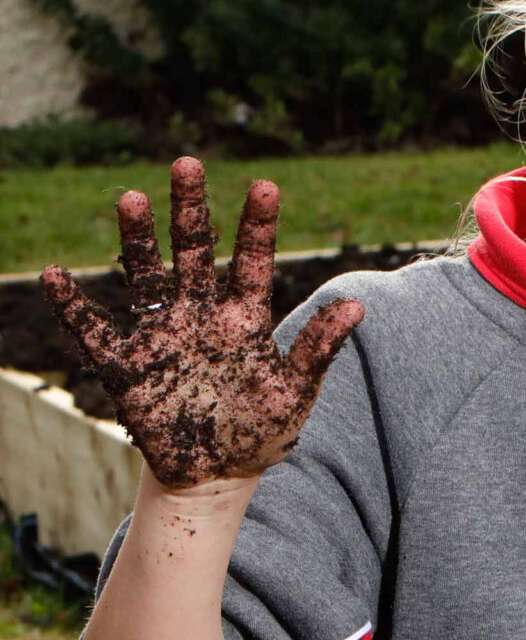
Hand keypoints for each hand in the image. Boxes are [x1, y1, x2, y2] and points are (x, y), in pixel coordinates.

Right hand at [42, 158, 362, 489]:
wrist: (215, 476)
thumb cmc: (260, 432)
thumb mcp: (294, 393)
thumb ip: (318, 350)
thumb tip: (356, 307)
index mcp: (244, 321)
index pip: (253, 263)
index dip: (258, 227)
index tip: (266, 186)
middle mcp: (199, 316)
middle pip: (194, 252)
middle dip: (190, 210)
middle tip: (187, 163)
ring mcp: (161, 336)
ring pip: (145, 276)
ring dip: (138, 240)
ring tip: (131, 198)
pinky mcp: (126, 366)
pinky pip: (93, 331)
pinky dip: (72, 307)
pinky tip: (55, 276)